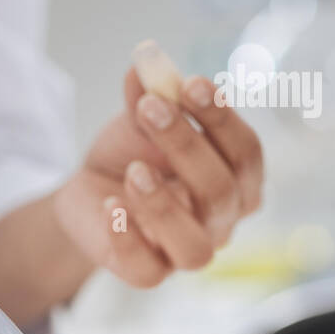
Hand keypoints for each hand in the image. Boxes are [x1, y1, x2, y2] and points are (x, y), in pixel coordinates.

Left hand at [54, 67, 263, 286]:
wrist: (89, 192)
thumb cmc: (133, 153)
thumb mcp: (138, 118)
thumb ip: (147, 93)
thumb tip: (147, 61)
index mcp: (237, 180)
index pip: (246, 152)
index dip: (221, 119)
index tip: (190, 83)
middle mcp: (221, 221)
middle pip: (221, 192)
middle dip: (186, 146)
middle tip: (149, 109)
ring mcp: (185, 252)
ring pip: (194, 247)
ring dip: (164, 206)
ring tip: (133, 171)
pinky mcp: (146, 272)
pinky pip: (148, 272)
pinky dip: (128, 240)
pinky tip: (110, 206)